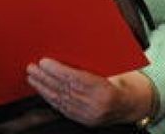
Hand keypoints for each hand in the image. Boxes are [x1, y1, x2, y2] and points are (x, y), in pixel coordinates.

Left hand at [26, 58, 153, 125]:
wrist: (131, 104)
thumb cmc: (121, 81)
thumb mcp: (113, 68)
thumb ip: (94, 61)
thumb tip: (72, 43)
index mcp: (106, 90)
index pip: (76, 79)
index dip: (58, 70)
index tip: (44, 61)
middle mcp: (97, 105)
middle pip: (65, 90)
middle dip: (46, 78)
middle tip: (32, 67)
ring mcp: (90, 115)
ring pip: (61, 101)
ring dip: (44, 88)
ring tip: (32, 77)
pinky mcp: (84, 121)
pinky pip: (63, 109)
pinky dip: (50, 99)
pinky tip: (42, 90)